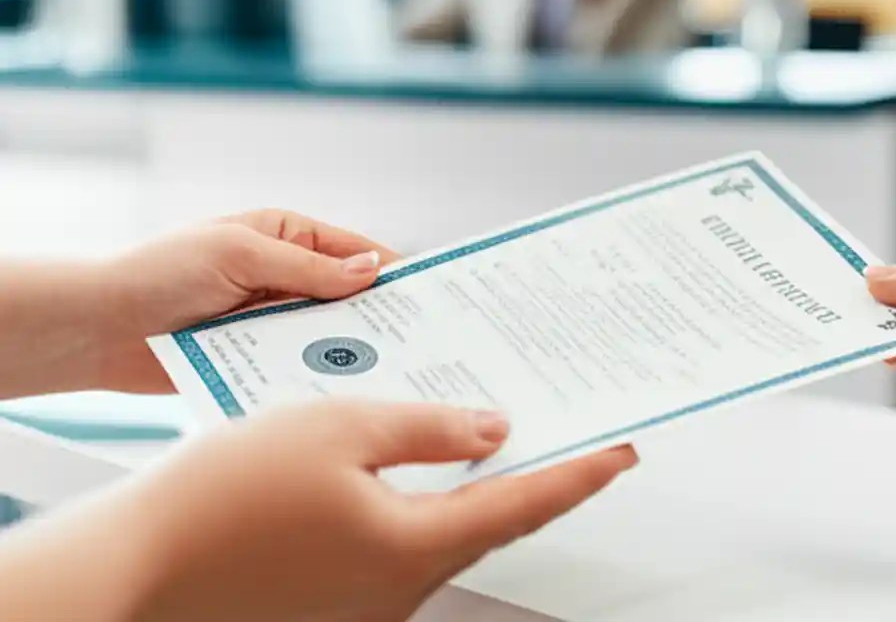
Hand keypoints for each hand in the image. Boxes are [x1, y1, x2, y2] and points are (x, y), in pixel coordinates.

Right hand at [0, 402, 637, 621]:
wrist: (133, 568)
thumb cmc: (219, 501)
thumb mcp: (335, 432)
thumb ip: (425, 429)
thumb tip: (490, 430)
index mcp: (412, 547)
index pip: (526, 505)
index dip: (582, 473)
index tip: (623, 450)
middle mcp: (399, 589)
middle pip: (488, 524)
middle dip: (531, 477)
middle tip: (564, 432)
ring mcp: (366, 603)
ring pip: (438, 535)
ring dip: (466, 489)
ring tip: (482, 433)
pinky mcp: (334, 603)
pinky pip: (394, 547)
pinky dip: (414, 507)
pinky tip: (400, 470)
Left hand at [97, 209, 398, 393]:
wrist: (99, 330)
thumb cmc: (158, 274)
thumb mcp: (239, 255)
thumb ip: (306, 268)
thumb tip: (370, 270)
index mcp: (285, 236)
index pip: (356, 250)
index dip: (394, 271)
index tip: (431, 295)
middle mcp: (285, 277)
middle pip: (350, 297)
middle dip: (381, 316)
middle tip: (424, 341)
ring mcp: (273, 320)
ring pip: (328, 335)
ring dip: (351, 350)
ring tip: (392, 371)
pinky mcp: (258, 357)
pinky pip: (299, 365)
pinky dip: (319, 375)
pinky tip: (343, 392)